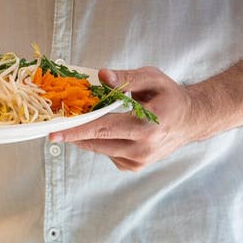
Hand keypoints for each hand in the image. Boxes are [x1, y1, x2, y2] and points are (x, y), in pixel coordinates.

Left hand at [49, 66, 198, 170]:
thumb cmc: (170, 96)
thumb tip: (101, 76)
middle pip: (97, 142)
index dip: (76, 129)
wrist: (191, 120)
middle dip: (72, 132)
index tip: (54, 131)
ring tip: (74, 118)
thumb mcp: (152, 78)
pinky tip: (102, 126)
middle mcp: (142, 149)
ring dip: (84, 135)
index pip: (104, 128)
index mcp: (147, 126)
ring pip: (100, 149)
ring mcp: (139, 161)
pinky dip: (99, 140)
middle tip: (51, 124)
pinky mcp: (134, 166)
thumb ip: (126, 78)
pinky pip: (107, 152)